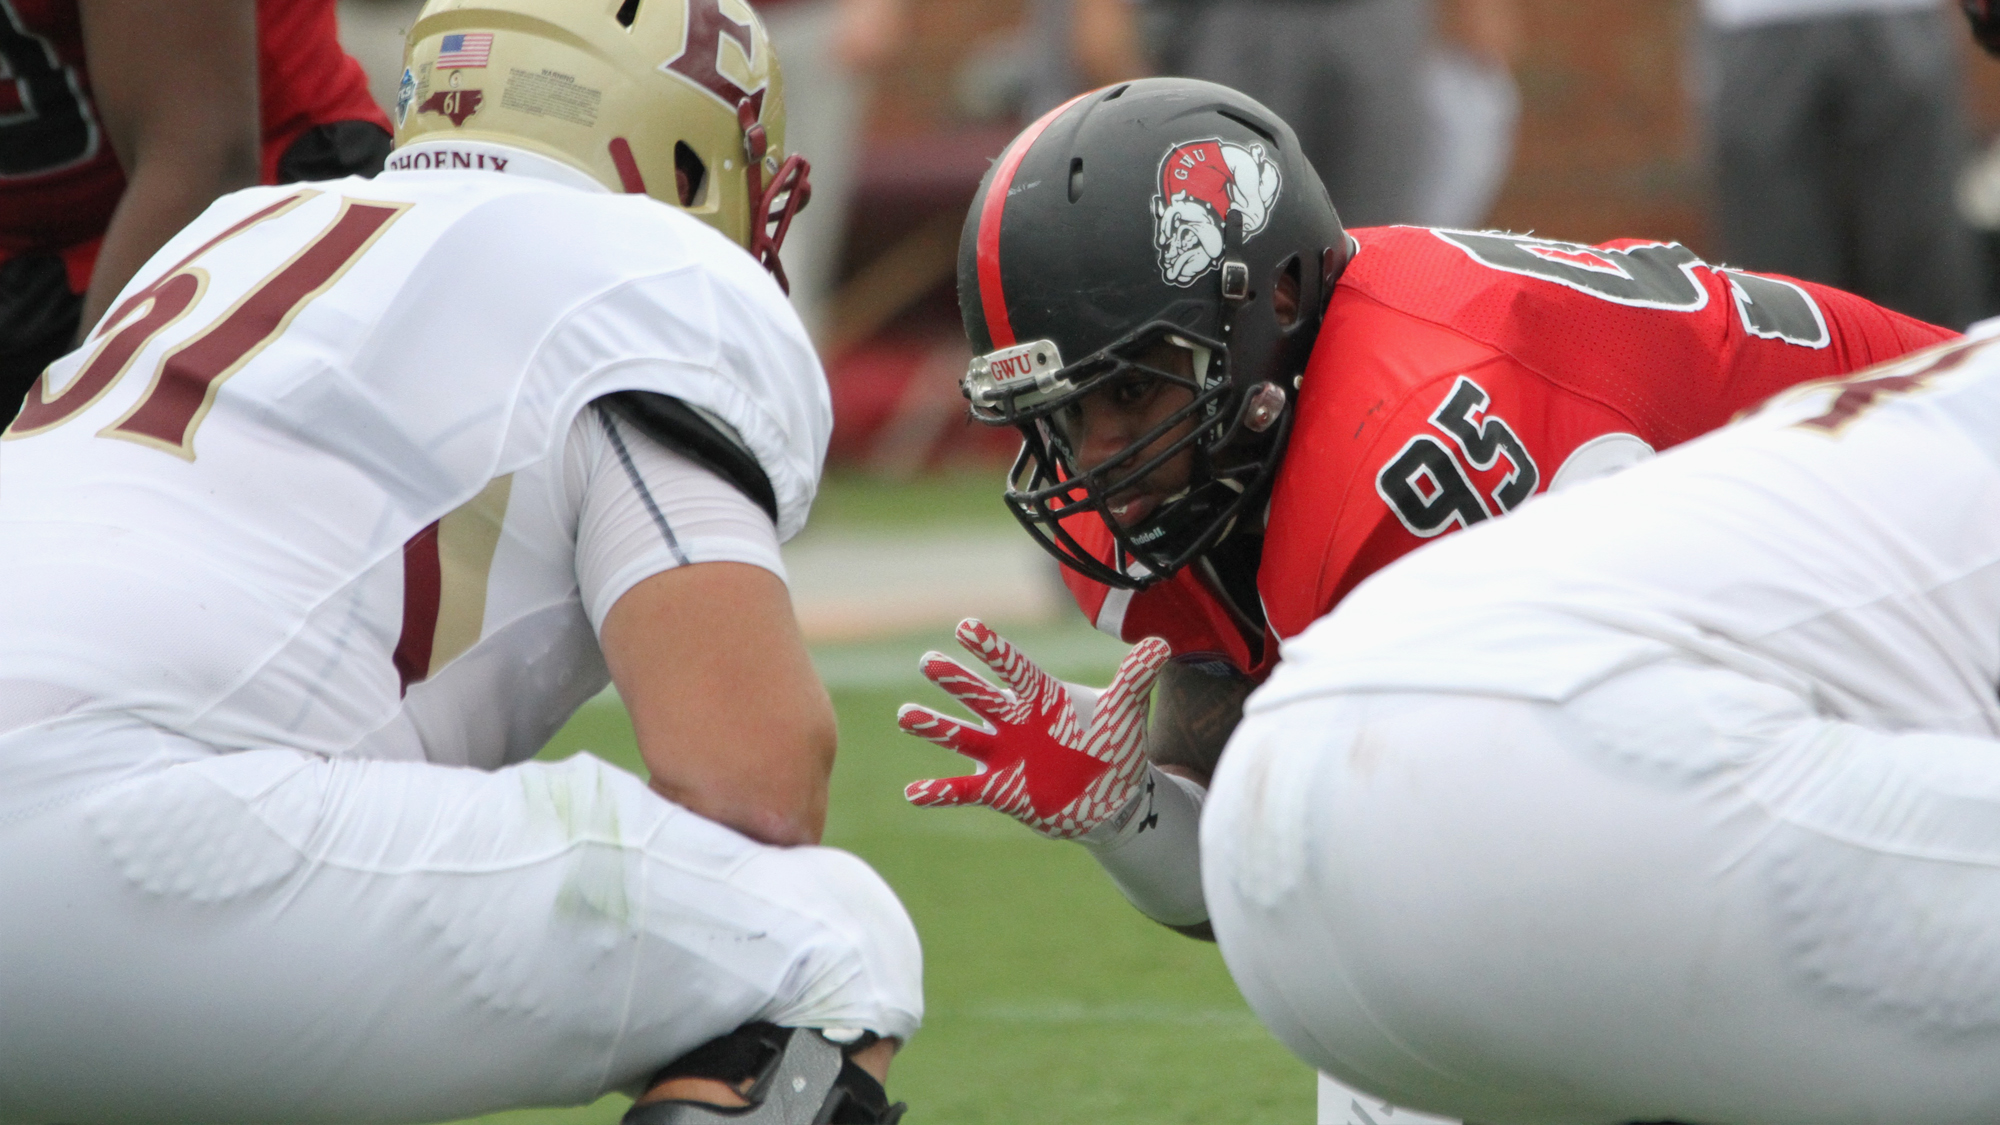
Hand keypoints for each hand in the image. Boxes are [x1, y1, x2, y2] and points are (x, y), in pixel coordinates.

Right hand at [897, 618, 1170, 838]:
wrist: (1111, 797)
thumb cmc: (1113, 745)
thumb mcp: (1126, 710)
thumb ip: (1136, 676)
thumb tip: (1162, 643)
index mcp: (1040, 696)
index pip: (1012, 667)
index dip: (991, 648)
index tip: (966, 626)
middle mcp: (1013, 720)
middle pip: (978, 695)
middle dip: (955, 680)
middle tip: (929, 660)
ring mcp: (1001, 754)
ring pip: (960, 736)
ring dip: (934, 727)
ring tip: (906, 715)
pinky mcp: (998, 789)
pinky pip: (963, 789)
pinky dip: (938, 791)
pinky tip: (913, 793)